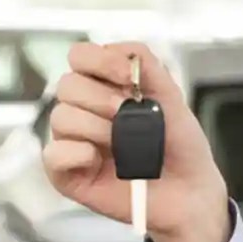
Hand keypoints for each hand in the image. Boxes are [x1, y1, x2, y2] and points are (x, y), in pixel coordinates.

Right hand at [43, 42, 228, 241]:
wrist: (190, 189)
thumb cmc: (180, 145)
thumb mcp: (172, 99)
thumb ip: (149, 68)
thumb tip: (122, 52)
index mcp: (105, 87)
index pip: (80, 56)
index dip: (99, 60)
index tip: (129, 78)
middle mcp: (84, 110)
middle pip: (68, 85)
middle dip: (103, 99)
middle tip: (129, 116)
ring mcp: (73, 141)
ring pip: (61, 117)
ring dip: (98, 129)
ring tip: (125, 146)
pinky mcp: (67, 174)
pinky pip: (53, 154)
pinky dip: (77, 153)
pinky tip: (98, 160)